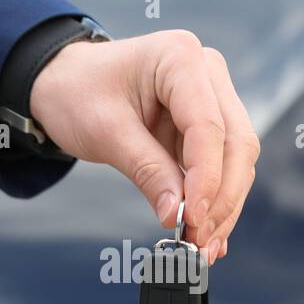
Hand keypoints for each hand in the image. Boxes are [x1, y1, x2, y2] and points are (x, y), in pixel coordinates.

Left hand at [29, 30, 259, 263]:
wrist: (67, 83)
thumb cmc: (78, 93)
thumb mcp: (105, 132)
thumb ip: (146, 170)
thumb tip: (177, 215)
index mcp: (180, 57)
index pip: (208, 126)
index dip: (206, 178)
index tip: (193, 219)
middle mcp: (207, 72)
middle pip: (235, 143)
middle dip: (221, 198)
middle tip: (201, 241)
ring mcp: (213, 96)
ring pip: (236, 159)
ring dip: (224, 206)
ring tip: (203, 246)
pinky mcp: (209, 123)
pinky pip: (223, 165)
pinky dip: (216, 200)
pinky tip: (210, 233)